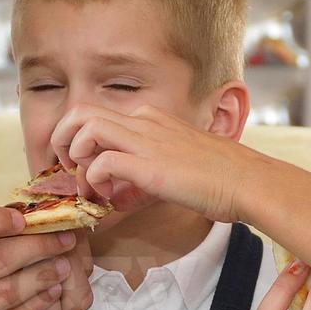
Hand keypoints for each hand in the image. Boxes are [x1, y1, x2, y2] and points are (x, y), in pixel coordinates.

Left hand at [46, 105, 259, 220]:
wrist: (248, 182)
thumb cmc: (219, 179)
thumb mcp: (174, 166)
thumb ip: (143, 174)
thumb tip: (116, 195)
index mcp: (151, 117)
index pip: (98, 116)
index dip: (79, 141)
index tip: (82, 169)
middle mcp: (144, 121)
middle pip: (80, 112)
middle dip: (62, 140)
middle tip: (68, 169)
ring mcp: (146, 140)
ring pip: (84, 128)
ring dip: (73, 157)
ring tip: (85, 185)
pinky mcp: (148, 165)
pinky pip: (101, 163)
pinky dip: (94, 181)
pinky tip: (107, 197)